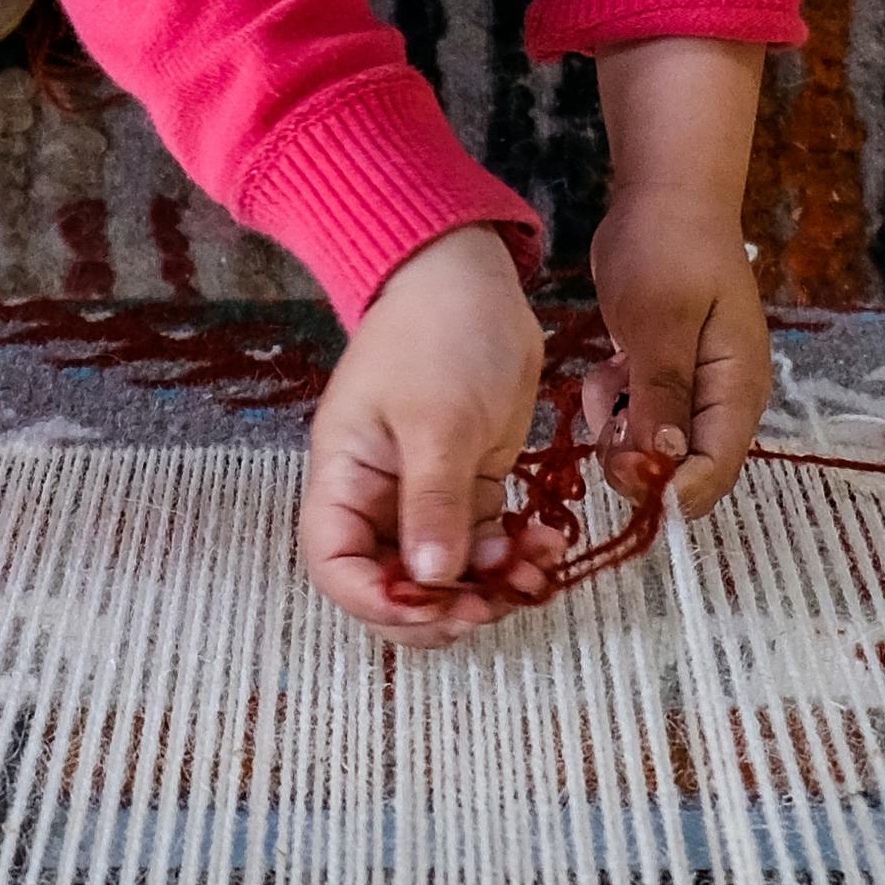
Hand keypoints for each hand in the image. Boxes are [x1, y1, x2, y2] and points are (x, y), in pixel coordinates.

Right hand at [303, 227, 559, 648]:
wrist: (470, 276)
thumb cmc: (438, 332)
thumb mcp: (437, 419)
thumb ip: (433, 501)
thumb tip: (430, 579)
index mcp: (345, 478)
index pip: (337, 564)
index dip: (376, 601)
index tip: (433, 608)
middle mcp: (378, 495)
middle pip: (392, 582)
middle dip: (441, 606)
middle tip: (492, 606)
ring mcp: (424, 493)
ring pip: (445, 571)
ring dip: (488, 587)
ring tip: (533, 575)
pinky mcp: (469, 484)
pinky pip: (485, 544)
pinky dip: (513, 556)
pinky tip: (547, 547)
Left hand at [588, 189, 773, 517]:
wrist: (664, 196)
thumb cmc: (668, 248)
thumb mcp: (659, 321)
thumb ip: (663, 394)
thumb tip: (666, 464)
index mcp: (737, 391)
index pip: (715, 473)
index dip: (670, 490)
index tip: (622, 471)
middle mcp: (722, 401)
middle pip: (683, 470)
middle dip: (637, 460)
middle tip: (605, 420)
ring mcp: (694, 390)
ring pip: (653, 449)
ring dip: (619, 428)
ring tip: (607, 379)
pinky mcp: (665, 378)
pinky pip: (637, 417)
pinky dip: (614, 404)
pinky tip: (607, 366)